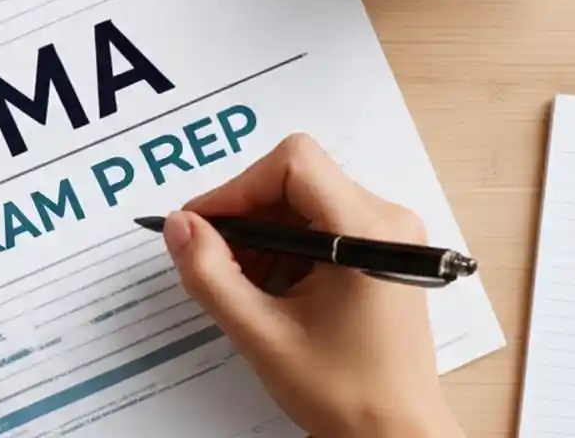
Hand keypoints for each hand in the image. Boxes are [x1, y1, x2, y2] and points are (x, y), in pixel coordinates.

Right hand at [163, 135, 463, 437]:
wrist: (397, 436)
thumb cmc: (343, 393)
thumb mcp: (261, 334)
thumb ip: (211, 274)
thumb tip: (178, 225)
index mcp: (368, 232)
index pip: (293, 163)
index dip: (238, 187)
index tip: (202, 225)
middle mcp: (388, 220)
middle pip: (296, 179)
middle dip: (246, 216)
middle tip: (213, 260)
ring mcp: (389, 234)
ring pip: (304, 200)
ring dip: (262, 234)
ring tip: (242, 285)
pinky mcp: (381, 252)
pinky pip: (320, 223)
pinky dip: (284, 247)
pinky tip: (269, 288)